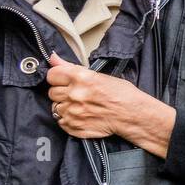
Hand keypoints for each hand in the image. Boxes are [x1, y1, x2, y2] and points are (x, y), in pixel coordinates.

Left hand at [46, 52, 175, 156]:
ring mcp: (72, 112)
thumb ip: (71, 67)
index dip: (57, 78)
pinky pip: (60, 121)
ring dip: (65, 106)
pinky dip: (68, 119)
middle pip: (52, 92)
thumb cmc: (122, 94)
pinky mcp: (73, 126)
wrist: (133, 116)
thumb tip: (53, 58)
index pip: (52, 75)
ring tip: (81, 106)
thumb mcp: (99, 74)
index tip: (64, 80)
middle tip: (77, 94)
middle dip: (62, 92)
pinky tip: (82, 115)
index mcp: (80, 77)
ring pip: (55, 107)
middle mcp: (74, 94)